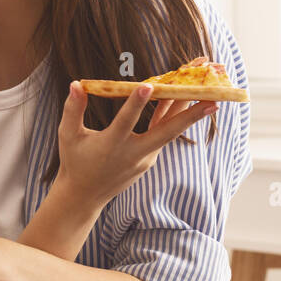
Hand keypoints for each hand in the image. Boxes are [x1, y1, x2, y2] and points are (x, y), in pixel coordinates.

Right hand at [55, 81, 216, 209]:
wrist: (85, 195)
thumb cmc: (74, 161)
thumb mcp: (68, 135)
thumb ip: (72, 109)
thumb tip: (76, 84)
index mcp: (111, 144)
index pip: (126, 121)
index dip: (136, 104)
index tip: (148, 85)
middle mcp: (133, 152)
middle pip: (167, 132)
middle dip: (191, 115)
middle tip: (213, 98)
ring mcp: (146, 158)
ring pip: (171, 131)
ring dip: (191, 113)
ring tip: (212, 95)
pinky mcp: (149, 158)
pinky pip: (164, 133)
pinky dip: (175, 116)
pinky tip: (186, 99)